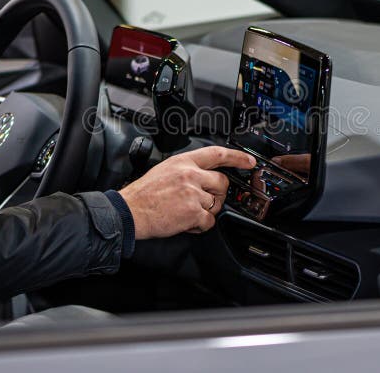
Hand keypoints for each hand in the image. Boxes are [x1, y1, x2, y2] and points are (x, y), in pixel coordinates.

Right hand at [119, 146, 255, 238]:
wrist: (130, 211)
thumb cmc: (143, 194)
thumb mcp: (165, 170)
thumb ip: (186, 170)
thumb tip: (204, 176)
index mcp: (183, 162)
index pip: (217, 154)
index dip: (236, 157)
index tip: (248, 162)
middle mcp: (190, 175)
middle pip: (222, 183)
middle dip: (218, 194)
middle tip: (204, 201)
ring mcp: (193, 193)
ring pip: (215, 204)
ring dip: (205, 212)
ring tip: (186, 212)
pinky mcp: (193, 212)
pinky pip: (209, 221)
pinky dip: (200, 226)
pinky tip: (186, 223)